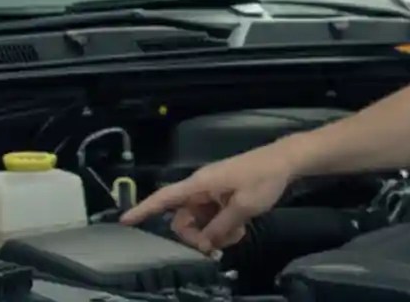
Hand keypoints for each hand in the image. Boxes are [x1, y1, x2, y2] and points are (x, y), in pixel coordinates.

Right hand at [119, 145, 295, 253]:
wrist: (284, 162)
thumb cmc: (262, 178)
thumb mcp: (243, 207)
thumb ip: (220, 227)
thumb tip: (204, 243)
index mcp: (200, 184)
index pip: (165, 197)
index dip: (143, 209)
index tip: (125, 221)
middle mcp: (201, 188)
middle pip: (183, 219)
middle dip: (196, 236)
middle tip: (216, 248)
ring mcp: (212, 193)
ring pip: (201, 222)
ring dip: (214, 234)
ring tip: (236, 235)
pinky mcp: (223, 197)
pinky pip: (214, 218)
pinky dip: (223, 227)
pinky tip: (240, 230)